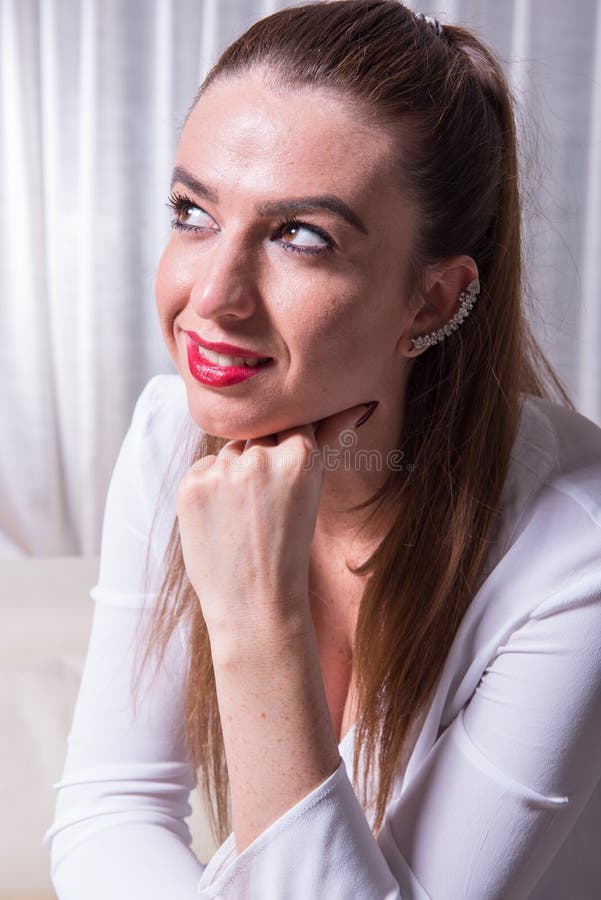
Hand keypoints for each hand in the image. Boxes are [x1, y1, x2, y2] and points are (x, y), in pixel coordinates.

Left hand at [175, 401, 376, 643]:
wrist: (255, 605)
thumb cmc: (288, 551)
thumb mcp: (314, 491)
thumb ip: (329, 440)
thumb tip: (360, 404)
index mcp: (301, 457)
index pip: (292, 422)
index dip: (288, 446)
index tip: (285, 469)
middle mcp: (262, 458)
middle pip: (259, 436)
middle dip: (261, 460)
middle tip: (264, 505)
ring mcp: (224, 472)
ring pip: (230, 452)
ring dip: (234, 473)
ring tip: (243, 518)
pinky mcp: (192, 485)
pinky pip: (203, 469)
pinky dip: (209, 489)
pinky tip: (220, 521)